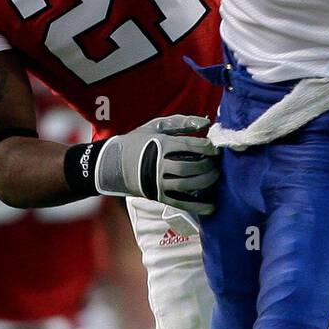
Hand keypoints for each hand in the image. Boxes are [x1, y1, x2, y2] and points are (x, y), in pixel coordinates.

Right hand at [95, 114, 218, 215]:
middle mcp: (159, 165)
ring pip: (186, 185)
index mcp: (160, 145)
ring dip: (205, 182)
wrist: (112, 163)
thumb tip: (205, 121)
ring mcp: (159, 183)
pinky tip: (211, 207)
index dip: (206, 147)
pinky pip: (181, 203)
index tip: (215, 148)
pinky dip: (197, 207)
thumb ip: (181, 123)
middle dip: (208, 166)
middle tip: (217, 164)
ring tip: (215, 177)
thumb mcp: (156, 126)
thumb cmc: (137, 141)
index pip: (189, 146)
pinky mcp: (159, 197)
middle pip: (189, 168)